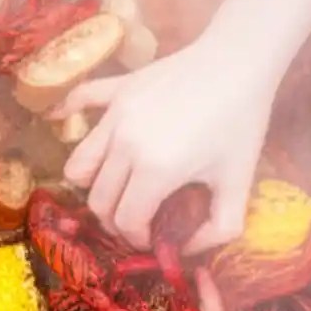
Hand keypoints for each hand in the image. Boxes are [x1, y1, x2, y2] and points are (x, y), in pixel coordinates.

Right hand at [50, 39, 274, 252]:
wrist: (239, 61)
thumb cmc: (242, 122)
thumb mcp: (239, 183)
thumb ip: (219, 229)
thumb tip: (187, 249)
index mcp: (155, 171)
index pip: (126, 220)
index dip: (137, 238)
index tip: (152, 237)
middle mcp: (125, 145)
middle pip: (99, 199)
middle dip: (114, 219)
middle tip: (136, 218)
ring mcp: (115, 115)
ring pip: (79, 164)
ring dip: (91, 184)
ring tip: (114, 185)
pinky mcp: (115, 89)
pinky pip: (79, 102)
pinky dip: (69, 115)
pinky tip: (68, 123)